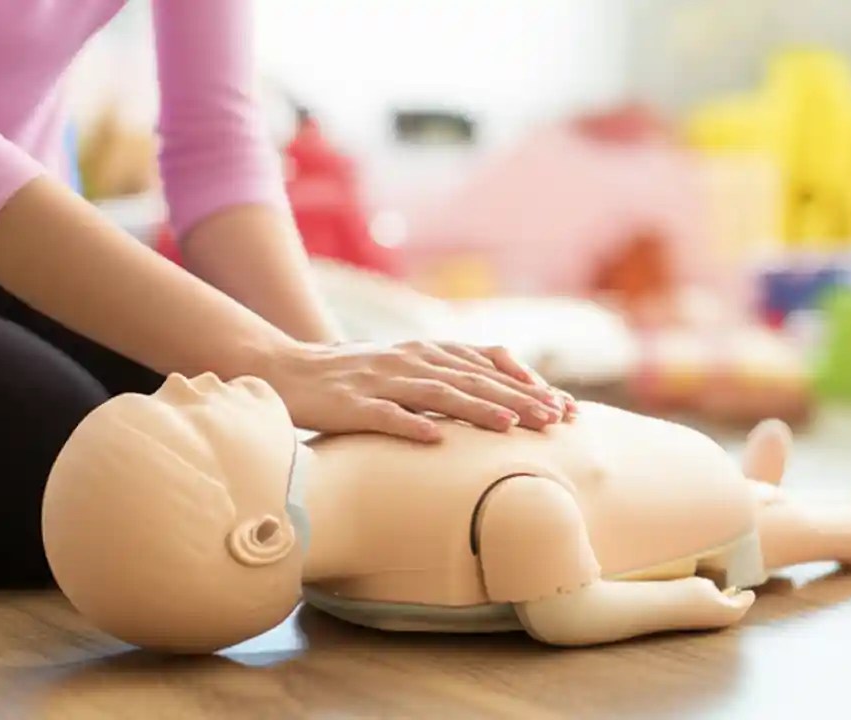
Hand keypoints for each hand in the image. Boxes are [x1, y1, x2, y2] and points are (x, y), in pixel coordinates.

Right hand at [265, 340, 576, 441]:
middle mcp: (409, 360)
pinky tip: (435, 439)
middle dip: (517, 398)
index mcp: (425, 351)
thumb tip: (499, 394)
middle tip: (555, 419)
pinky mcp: (350, 404)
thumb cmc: (353, 377)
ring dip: (477, 409)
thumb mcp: (405, 367)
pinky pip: (384, 415)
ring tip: (511, 425)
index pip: (486, 363)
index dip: (526, 382)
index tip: (562, 404)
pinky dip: (410, 425)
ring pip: (437, 393)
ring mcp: (380, 380)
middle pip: (472, 378)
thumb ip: (446, 375)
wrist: (287, 371)